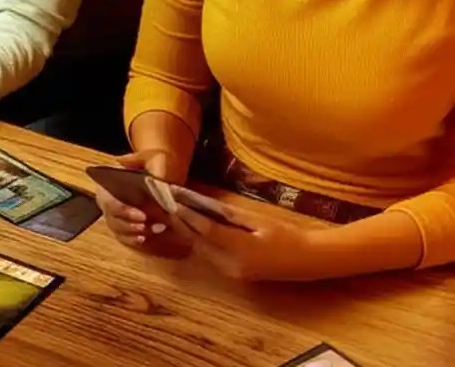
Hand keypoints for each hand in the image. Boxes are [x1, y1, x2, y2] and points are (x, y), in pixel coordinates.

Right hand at [96, 150, 192, 257]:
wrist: (160, 168)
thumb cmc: (153, 161)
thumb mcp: (151, 156)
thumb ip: (144, 162)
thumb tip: (135, 169)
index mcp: (107, 183)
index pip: (108, 201)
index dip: (122, 211)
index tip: (142, 215)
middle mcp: (106, 200)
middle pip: (112, 218)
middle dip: (130, 225)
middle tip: (148, 225)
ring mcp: (114, 213)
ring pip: (118, 229)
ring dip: (135, 232)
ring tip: (156, 229)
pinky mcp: (124, 223)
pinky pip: (123, 236)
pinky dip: (133, 239)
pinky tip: (145, 237)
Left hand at [172, 194, 316, 280]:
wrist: (307, 260)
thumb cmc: (287, 235)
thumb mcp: (259, 220)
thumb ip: (231, 215)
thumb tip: (206, 205)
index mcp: (240, 248)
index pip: (205, 230)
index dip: (187, 215)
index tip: (172, 200)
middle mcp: (232, 264)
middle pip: (198, 242)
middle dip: (182, 224)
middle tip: (168, 205)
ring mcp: (232, 272)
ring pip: (202, 251)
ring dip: (189, 234)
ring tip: (177, 214)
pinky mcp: (234, 275)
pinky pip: (211, 257)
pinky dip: (201, 243)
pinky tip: (196, 229)